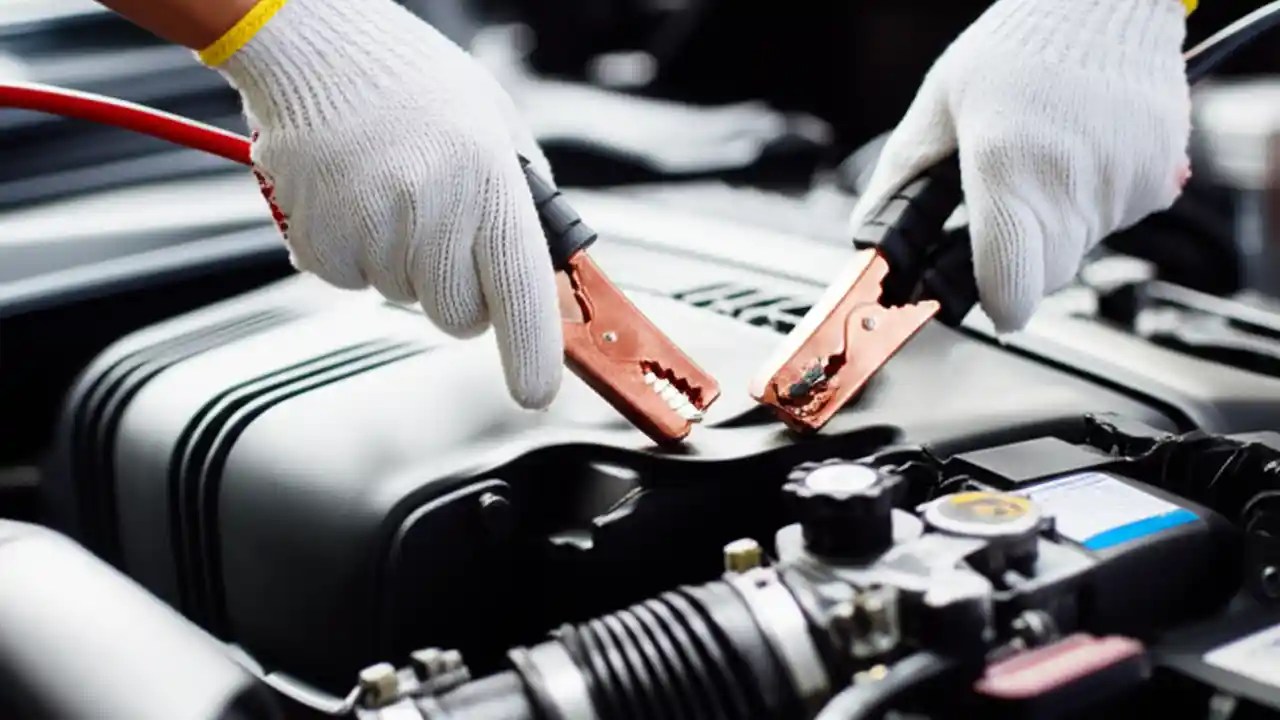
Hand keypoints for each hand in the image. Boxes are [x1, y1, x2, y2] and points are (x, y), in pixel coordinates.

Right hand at [209, 0, 561, 407]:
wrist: (312, 45)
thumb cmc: (410, 79)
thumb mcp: (495, 124)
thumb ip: (524, 197)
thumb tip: (544, 266)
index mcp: (487, 181)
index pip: (520, 291)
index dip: (532, 354)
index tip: (536, 391)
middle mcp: (432, 211)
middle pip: (460, 317)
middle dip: (460, 292)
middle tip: (442, 230)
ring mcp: (371, 230)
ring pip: (404, 298)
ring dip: (404, 263)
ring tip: (390, 190)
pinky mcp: (320, 242)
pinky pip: (353, 283)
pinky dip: (356, 254)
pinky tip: (354, 197)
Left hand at [849, 0, 1191, 331]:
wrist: (1104, 4)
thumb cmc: (1013, 51)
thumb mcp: (937, 110)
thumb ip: (899, 185)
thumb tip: (870, 247)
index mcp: (1007, 165)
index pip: (1008, 286)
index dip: (989, 302)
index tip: (976, 298)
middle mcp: (1071, 181)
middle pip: (1041, 277)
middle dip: (1015, 259)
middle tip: (1002, 206)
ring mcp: (1123, 182)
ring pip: (1078, 250)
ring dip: (1055, 227)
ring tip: (1043, 161)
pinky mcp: (1161, 178)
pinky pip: (1115, 221)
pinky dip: (1094, 204)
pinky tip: (1079, 156)